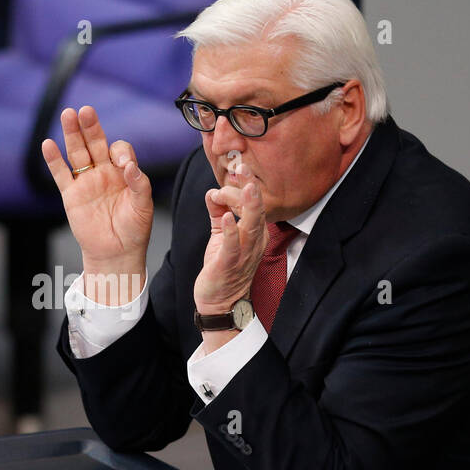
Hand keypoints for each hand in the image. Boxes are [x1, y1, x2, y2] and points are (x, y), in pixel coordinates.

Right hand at [42, 106, 152, 293]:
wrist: (117, 253)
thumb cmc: (134, 229)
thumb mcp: (144, 206)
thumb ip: (139, 184)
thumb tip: (129, 167)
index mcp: (123, 171)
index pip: (119, 150)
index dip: (121, 152)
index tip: (123, 164)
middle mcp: (104, 172)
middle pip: (95, 143)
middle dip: (91, 127)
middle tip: (86, 111)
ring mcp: (86, 182)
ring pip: (77, 153)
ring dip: (72, 134)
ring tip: (68, 115)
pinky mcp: (71, 195)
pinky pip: (61, 175)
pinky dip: (53, 160)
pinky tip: (48, 144)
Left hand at [193, 180, 267, 314]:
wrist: (220, 301)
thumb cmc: (223, 268)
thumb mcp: (221, 235)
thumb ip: (218, 212)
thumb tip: (212, 192)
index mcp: (254, 232)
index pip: (253, 204)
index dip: (245, 185)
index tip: (237, 168)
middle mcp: (254, 241)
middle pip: (257, 210)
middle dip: (251, 188)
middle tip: (244, 168)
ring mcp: (244, 253)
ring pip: (251, 226)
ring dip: (249, 206)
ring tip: (247, 188)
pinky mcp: (229, 264)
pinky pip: (232, 246)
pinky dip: (230, 231)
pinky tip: (226, 217)